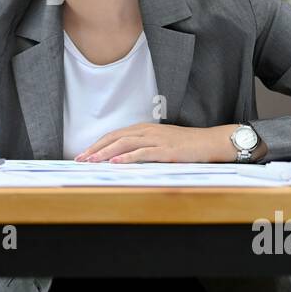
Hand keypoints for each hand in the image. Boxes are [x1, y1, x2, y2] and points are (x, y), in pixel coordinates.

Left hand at [74, 123, 238, 162]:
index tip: (83, 155)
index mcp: (143, 129)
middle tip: (79, 159)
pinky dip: (127, 157)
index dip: (97, 144)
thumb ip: (143, 148)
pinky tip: (115, 162)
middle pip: (114, 137)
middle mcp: (147, 131)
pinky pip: (142, 153)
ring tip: (92, 161)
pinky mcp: (166, 150)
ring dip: (105, 153)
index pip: (114, 135)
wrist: (210, 142)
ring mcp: (156, 139)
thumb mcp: (160, 143)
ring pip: (124, 143)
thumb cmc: (186, 145)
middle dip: (95, 149)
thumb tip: (123, 159)